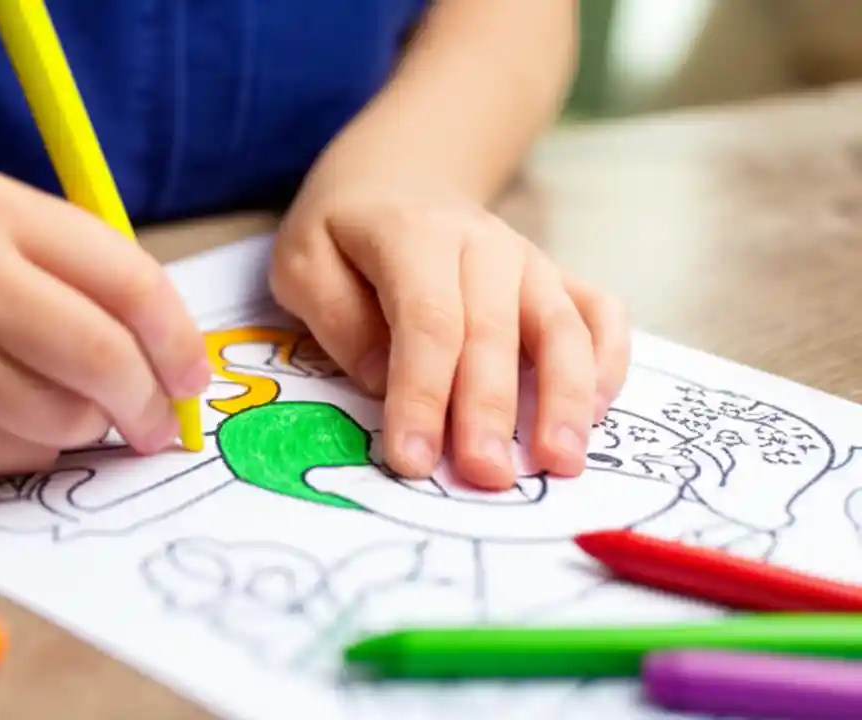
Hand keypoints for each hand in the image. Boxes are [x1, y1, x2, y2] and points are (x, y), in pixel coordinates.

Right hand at [0, 172, 210, 473]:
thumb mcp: (0, 227)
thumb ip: (87, 272)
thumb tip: (177, 359)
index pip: (128, 283)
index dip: (178, 341)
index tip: (191, 378)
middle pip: (103, 360)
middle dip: (149, 403)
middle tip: (159, 425)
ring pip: (65, 420)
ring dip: (85, 424)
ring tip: (49, 398)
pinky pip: (17, 457)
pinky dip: (33, 446)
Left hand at [271, 164, 629, 489]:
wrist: (397, 178)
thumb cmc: (344, 235)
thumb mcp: (302, 262)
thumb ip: (336, 316)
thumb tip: (381, 379)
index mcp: (413, 236)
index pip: (426, 321)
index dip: (422, 394)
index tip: (413, 460)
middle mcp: (483, 244)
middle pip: (494, 333)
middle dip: (491, 411)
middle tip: (487, 476)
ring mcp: (529, 260)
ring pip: (561, 328)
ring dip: (565, 398)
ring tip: (561, 463)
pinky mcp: (558, 278)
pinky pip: (600, 314)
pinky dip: (609, 362)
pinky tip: (597, 415)